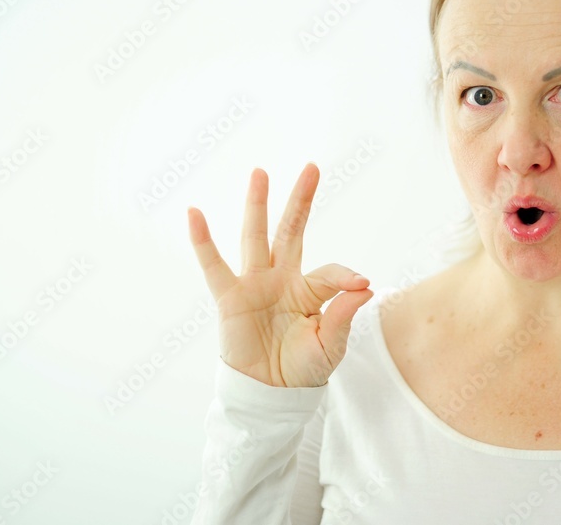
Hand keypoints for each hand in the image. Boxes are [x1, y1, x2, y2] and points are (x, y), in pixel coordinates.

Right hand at [187, 163, 373, 386]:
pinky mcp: (230, 297)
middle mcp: (282, 279)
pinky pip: (214, 266)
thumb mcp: (329, 344)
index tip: (362, 284)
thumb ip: (342, 315)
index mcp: (310, 290)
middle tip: (312, 168)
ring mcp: (255, 284)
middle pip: (292, 231)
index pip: (331, 273)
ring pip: (256, 237)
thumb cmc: (303, 368)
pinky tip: (195, 213)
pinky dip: (203, 241)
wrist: (269, 393)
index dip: (347, 277)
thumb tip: (365, 286)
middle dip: (301, 200)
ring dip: (257, 205)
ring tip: (260, 172)